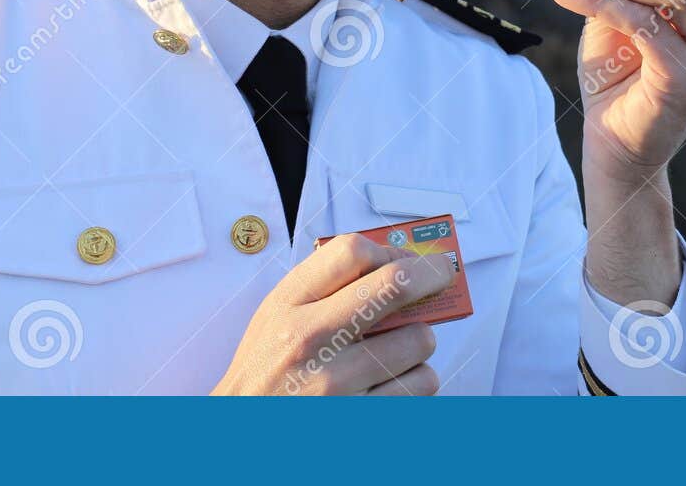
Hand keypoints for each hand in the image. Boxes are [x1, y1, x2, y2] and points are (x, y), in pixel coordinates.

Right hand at [210, 233, 455, 394]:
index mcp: (289, 306)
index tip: (406, 260)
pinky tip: (392, 382)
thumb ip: (325, 285)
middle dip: (432, 276)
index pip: (353, 252)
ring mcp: (338, 385)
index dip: (392, 251)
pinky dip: (416, 380)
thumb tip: (394, 263)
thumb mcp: (277, 314)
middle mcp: (312, 342)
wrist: (243, 434)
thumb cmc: (267, 371)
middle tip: (441, 276)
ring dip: (417, 342)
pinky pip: (422, 384)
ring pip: (420, 340)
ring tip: (395, 350)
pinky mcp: (363, 418)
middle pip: (396, 285)